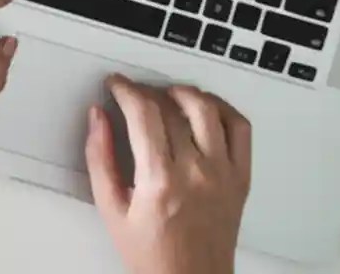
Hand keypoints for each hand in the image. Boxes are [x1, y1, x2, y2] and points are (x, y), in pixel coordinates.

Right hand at [86, 76, 251, 273]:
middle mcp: (196, 172)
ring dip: (184, 92)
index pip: (144, 113)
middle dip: (147, 91)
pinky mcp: (241, 177)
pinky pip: (240, 128)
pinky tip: (205, 108)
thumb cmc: (152, 254)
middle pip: (172, 108)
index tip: (116, 85)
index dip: (126, 89)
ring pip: (209, 109)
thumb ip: (100, 158)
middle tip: (134, 93)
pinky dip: (223, 108)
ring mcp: (224, 173)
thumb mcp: (110, 209)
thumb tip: (97, 118)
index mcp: (160, 180)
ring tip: (167, 94)